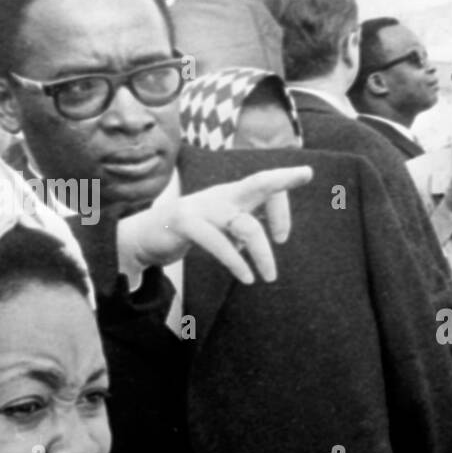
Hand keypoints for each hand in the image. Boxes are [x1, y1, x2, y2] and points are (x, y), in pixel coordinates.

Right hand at [117, 166, 312, 284]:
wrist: (145, 235)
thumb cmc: (193, 231)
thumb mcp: (224, 226)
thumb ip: (247, 224)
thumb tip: (276, 232)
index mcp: (233, 194)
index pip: (265, 185)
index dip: (283, 200)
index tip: (285, 234)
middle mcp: (221, 195)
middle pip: (258, 183)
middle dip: (282, 179)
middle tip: (306, 175)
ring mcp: (203, 207)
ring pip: (246, 226)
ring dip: (263, 254)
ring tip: (269, 276)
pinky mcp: (185, 223)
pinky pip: (218, 242)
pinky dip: (236, 262)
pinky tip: (247, 277)